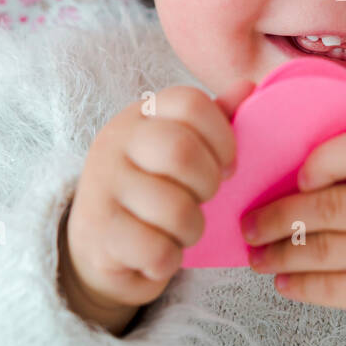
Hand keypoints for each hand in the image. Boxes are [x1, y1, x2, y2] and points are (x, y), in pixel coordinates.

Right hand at [61, 79, 254, 331]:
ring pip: (175, 208)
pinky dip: (170, 258)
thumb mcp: (180, 148)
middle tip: (202, 199)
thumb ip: (214, 120)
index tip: (228, 167)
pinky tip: (160, 252)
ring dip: (192, 229)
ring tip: (181, 229)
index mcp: (141, 114)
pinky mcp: (98, 232)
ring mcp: (101, 186)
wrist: (99, 246)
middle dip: (208, 184)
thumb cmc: (154, 189)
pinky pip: (157, 249)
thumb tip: (248, 87)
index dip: (223, 138)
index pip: (192, 103)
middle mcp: (115, 141)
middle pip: (182, 151)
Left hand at [240, 126, 345, 343]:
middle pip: (328, 208)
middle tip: (248, 222)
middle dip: (275, 217)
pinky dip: (299, 285)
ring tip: (256, 254)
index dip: (325, 159)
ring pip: (320, 251)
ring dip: (277, 253)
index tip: (298, 176)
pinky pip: (331, 289)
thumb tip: (295, 171)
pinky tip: (283, 280)